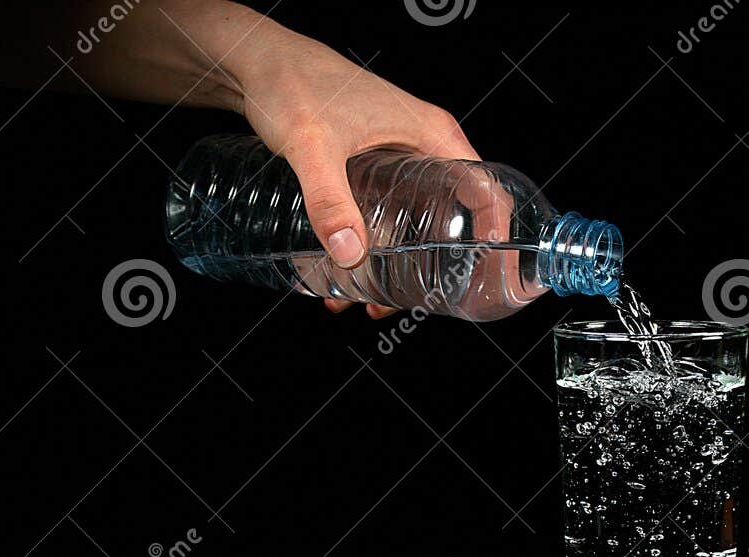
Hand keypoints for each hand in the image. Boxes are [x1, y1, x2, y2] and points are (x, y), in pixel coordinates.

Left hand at [227, 15, 480, 316]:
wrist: (254, 61)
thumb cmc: (290, 83)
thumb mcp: (312, 146)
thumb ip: (329, 198)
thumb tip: (350, 254)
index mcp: (431, 134)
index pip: (487, 189)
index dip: (494, 236)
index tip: (482, 276)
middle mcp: (423, 144)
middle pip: (453, 214)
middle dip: (435, 266)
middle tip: (413, 303)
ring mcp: (399, 153)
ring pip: (417, 218)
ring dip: (398, 263)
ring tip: (368, 299)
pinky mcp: (372, 163)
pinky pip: (390, 211)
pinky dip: (375, 243)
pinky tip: (343, 268)